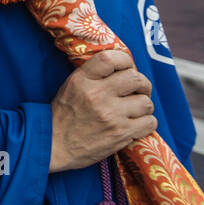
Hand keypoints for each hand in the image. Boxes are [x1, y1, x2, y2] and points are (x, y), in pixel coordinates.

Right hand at [49, 50, 155, 172]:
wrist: (55, 145)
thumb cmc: (63, 115)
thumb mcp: (70, 87)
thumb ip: (93, 75)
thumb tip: (122, 68)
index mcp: (82, 80)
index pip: (111, 58)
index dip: (125, 60)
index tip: (127, 67)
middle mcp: (97, 95)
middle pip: (136, 79)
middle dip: (141, 84)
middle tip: (137, 90)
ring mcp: (111, 115)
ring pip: (146, 102)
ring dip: (143, 106)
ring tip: (134, 110)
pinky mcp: (121, 134)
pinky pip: (150, 122)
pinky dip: (146, 123)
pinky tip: (136, 124)